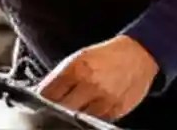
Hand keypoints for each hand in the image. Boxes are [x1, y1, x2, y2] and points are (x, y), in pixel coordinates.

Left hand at [37, 35, 158, 120]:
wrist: (139, 54)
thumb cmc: (107, 55)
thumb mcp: (80, 57)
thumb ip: (61, 76)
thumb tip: (43, 93)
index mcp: (77, 68)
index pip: (48, 93)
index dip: (41, 100)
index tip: (37, 103)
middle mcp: (90, 84)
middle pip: (61, 109)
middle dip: (54, 109)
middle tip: (54, 108)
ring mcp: (103, 100)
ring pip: (77, 118)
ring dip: (72, 115)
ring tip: (76, 105)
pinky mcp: (115, 111)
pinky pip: (94, 121)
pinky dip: (88, 117)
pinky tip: (90, 108)